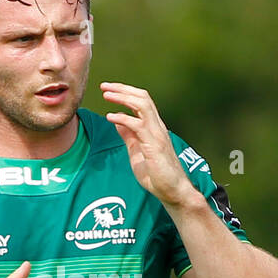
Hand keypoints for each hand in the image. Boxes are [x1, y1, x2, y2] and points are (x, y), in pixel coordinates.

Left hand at [101, 82, 200, 206]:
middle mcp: (158, 127)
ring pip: (142, 105)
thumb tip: (117, 122)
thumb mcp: (137, 152)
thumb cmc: (157, 175)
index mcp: (154, 127)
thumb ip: (129, 136)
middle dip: (123, 89)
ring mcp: (157, 134)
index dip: (126, 92)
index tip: (109, 89)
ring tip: (107, 95)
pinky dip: (123, 118)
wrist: (172, 191)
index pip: (142, 101)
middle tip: (104, 86)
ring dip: (123, 97)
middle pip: (143, 97)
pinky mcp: (154, 145)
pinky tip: (110, 117)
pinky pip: (138, 125)